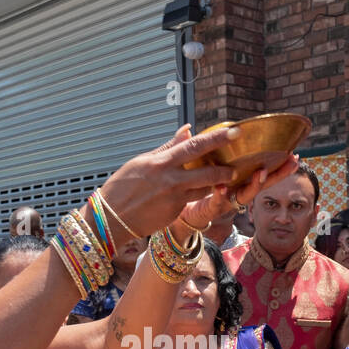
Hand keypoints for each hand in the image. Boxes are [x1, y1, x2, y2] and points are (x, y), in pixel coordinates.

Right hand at [98, 124, 241, 237]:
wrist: (111, 218)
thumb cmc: (122, 187)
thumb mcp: (143, 161)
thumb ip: (168, 147)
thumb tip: (187, 130)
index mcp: (161, 162)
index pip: (194, 146)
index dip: (216, 138)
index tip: (234, 131)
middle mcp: (170, 180)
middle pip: (207, 171)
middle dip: (225, 168)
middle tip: (238, 164)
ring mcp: (174, 198)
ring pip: (204, 188)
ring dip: (215, 183)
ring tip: (224, 177)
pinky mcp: (175, 212)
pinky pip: (192, 200)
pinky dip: (197, 194)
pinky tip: (198, 190)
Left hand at [180, 152, 300, 230]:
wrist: (183, 211)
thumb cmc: (196, 186)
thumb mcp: (201, 165)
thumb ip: (200, 148)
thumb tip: (189, 127)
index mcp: (240, 179)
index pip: (264, 170)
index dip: (279, 165)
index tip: (294, 154)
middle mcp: (238, 190)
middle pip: (263, 183)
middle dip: (278, 174)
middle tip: (291, 162)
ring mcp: (227, 200)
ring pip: (244, 194)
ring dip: (254, 184)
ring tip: (262, 173)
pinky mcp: (212, 208)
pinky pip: (217, 202)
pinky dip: (220, 195)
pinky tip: (220, 188)